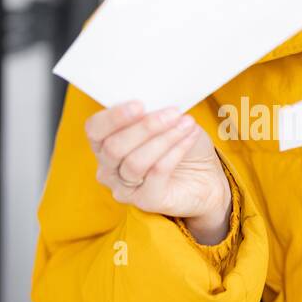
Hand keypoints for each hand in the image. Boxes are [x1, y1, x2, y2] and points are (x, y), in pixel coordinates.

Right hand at [84, 100, 231, 238]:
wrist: (205, 177)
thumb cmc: (180, 146)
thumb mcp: (165, 122)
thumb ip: (152, 112)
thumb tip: (154, 100)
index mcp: (104, 145)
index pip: (95, 130)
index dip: (114, 117)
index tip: (140, 104)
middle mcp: (108, 169)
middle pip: (114, 147)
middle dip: (145, 127)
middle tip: (172, 113)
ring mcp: (125, 188)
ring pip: (135, 162)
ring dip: (164, 138)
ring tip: (186, 124)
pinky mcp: (147, 201)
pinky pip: (156, 173)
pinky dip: (175, 151)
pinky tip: (189, 137)